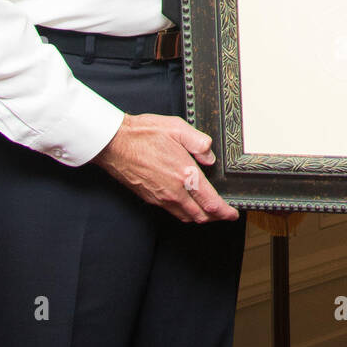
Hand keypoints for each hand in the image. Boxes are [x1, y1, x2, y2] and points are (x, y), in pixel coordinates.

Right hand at [93, 113, 239, 223]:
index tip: (233, 214)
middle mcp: (174, 191)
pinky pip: (172, 212)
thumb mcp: (177, 128)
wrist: (113, 143)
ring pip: (186, 217)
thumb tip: (210, 158)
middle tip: (224, 213)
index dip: (225, 212)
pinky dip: (185, 213)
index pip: (211, 203)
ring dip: (200, 217)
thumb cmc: (144, 133)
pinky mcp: (150, 198)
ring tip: (208, 210)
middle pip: (201, 216)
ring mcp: (160, 197)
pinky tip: (187, 203)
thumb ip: (199, 142)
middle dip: (216, 218)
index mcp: (185, 174)